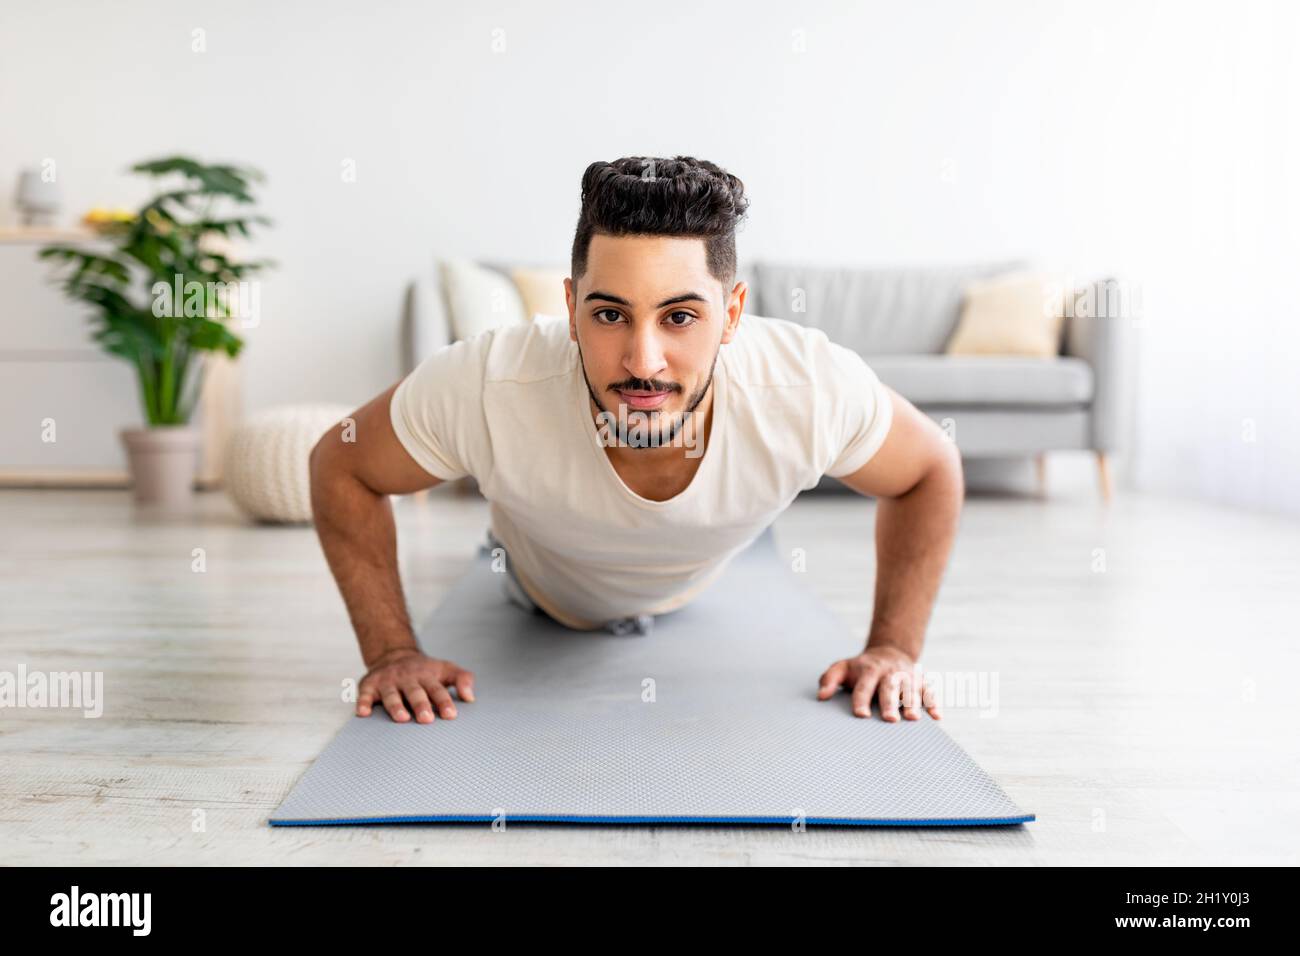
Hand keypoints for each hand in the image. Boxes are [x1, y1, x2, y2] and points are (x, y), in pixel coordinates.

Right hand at [356, 647, 475, 722]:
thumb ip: (463, 679)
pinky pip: (364, 694)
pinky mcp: (369, 685)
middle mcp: (407, 678)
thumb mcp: (446, 669)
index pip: (437, 689)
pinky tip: (363, 713)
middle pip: (415, 692)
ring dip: (396, 706)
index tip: (450, 715)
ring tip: (402, 718)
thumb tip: (470, 697)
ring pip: (391, 694)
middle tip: (427, 719)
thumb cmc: (425, 670)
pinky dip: (363, 703)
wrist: (394, 655)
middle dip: (421, 705)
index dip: (444, 702)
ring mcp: (388, 681)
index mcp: (427, 676)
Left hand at [816, 644, 940, 720]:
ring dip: (913, 702)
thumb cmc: (861, 668)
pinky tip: (937, 717)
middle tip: (890, 719)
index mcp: (869, 670)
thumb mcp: (842, 668)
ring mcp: (907, 675)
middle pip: (890, 687)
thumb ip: (829, 679)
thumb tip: (821, 696)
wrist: (889, 652)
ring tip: (913, 718)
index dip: (861, 700)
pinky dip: (934, 703)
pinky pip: (930, 690)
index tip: (860, 715)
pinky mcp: (921, 680)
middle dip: (890, 703)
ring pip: (911, 689)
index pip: (864, 686)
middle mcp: (890, 672)